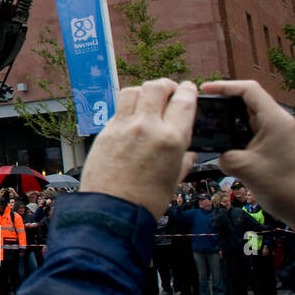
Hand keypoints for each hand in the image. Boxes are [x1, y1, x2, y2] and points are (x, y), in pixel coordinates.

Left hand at [79, 79, 196, 219]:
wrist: (112, 209)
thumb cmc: (146, 199)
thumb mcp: (176, 177)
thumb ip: (184, 156)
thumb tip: (189, 147)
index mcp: (171, 138)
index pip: (183, 100)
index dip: (188, 90)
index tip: (188, 88)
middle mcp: (147, 127)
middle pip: (156, 87)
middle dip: (166, 85)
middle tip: (169, 91)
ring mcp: (123, 126)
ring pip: (133, 91)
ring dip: (144, 91)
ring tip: (149, 100)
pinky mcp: (105, 131)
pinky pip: (119, 109)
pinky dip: (128, 107)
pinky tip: (133, 117)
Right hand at [200, 79, 294, 232]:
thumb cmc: (284, 187)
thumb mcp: (244, 168)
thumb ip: (223, 155)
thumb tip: (219, 153)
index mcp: (275, 120)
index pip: (249, 90)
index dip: (225, 86)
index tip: (204, 90)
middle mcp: (278, 123)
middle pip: (248, 102)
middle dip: (224, 103)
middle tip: (203, 109)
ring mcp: (278, 135)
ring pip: (249, 118)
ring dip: (230, 121)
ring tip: (210, 127)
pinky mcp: (275, 147)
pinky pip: (252, 133)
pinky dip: (236, 135)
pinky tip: (224, 145)